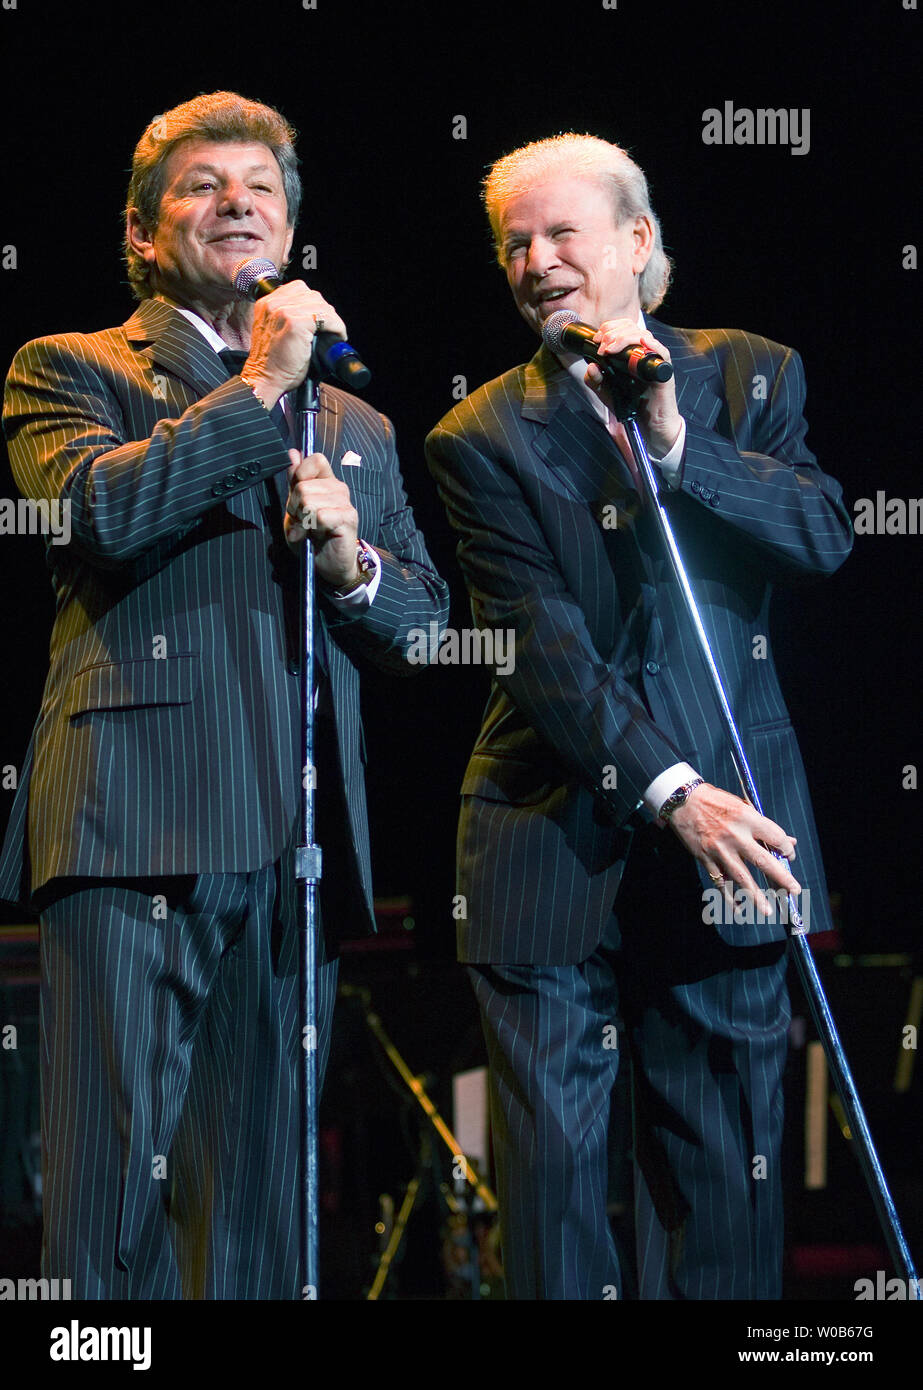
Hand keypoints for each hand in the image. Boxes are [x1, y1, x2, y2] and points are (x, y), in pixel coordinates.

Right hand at [241, 282, 347, 408]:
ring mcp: (283, 311)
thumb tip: (314, 317)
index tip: (320, 319)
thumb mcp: (275, 331)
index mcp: (266, 303)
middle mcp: (273, 303)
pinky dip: (336, 327)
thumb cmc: (272, 363)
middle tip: (329, 329)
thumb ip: (288, 317)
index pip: (299, 289)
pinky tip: (337, 336)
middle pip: (312, 295)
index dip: (314, 303)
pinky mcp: (295, 323)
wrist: (264, 379)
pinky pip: (325, 317)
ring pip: (321, 305)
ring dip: (333, 320)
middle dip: (325, 311)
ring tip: (334, 334)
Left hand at [284, 448, 359, 585]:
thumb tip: (293, 453)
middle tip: (302, 521)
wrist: (326, 564)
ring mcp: (345, 503)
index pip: (315, 460)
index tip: (296, 497)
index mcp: (327, 481)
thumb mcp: (295, 507)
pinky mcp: (348, 518)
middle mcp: (338, 488)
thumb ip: (294, 481)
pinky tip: (315, 535)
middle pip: (304, 486)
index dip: (299, 476)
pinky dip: (311, 528)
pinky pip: (320, 515)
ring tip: (309, 529)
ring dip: (302, 520)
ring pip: (309, 501)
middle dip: (295, 507)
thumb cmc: (310, 537)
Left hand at [584, 318, 682, 457]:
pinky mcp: (663, 371)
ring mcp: (654, 361)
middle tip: (602, 346)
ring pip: (643, 335)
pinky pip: (661, 351)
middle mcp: (642, 353)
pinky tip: (641, 343)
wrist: (649, 426)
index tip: (596, 340)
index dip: (608, 329)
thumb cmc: (632, 406)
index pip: (622, 329)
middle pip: (631, 327)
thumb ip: (596, 381)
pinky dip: (651, 344)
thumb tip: (591, 366)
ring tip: (610, 349)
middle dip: (613, 332)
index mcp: (629, 354)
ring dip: (625, 337)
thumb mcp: (607, 393)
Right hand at [667, 782, 800, 916]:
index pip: (775, 837)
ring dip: (756, 896)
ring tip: (767, 910)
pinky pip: (720, 882)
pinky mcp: (706, 858)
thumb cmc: (714, 800)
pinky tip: (738, 909)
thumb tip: (788, 842)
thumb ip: (764, 825)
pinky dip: (729, 897)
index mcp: (747, 818)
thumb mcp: (742, 806)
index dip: (786, 848)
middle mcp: (735, 835)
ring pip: (741, 878)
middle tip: (794, 891)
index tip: (789, 855)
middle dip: (781, 878)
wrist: (682, 800)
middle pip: (763, 861)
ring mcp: (720, 849)